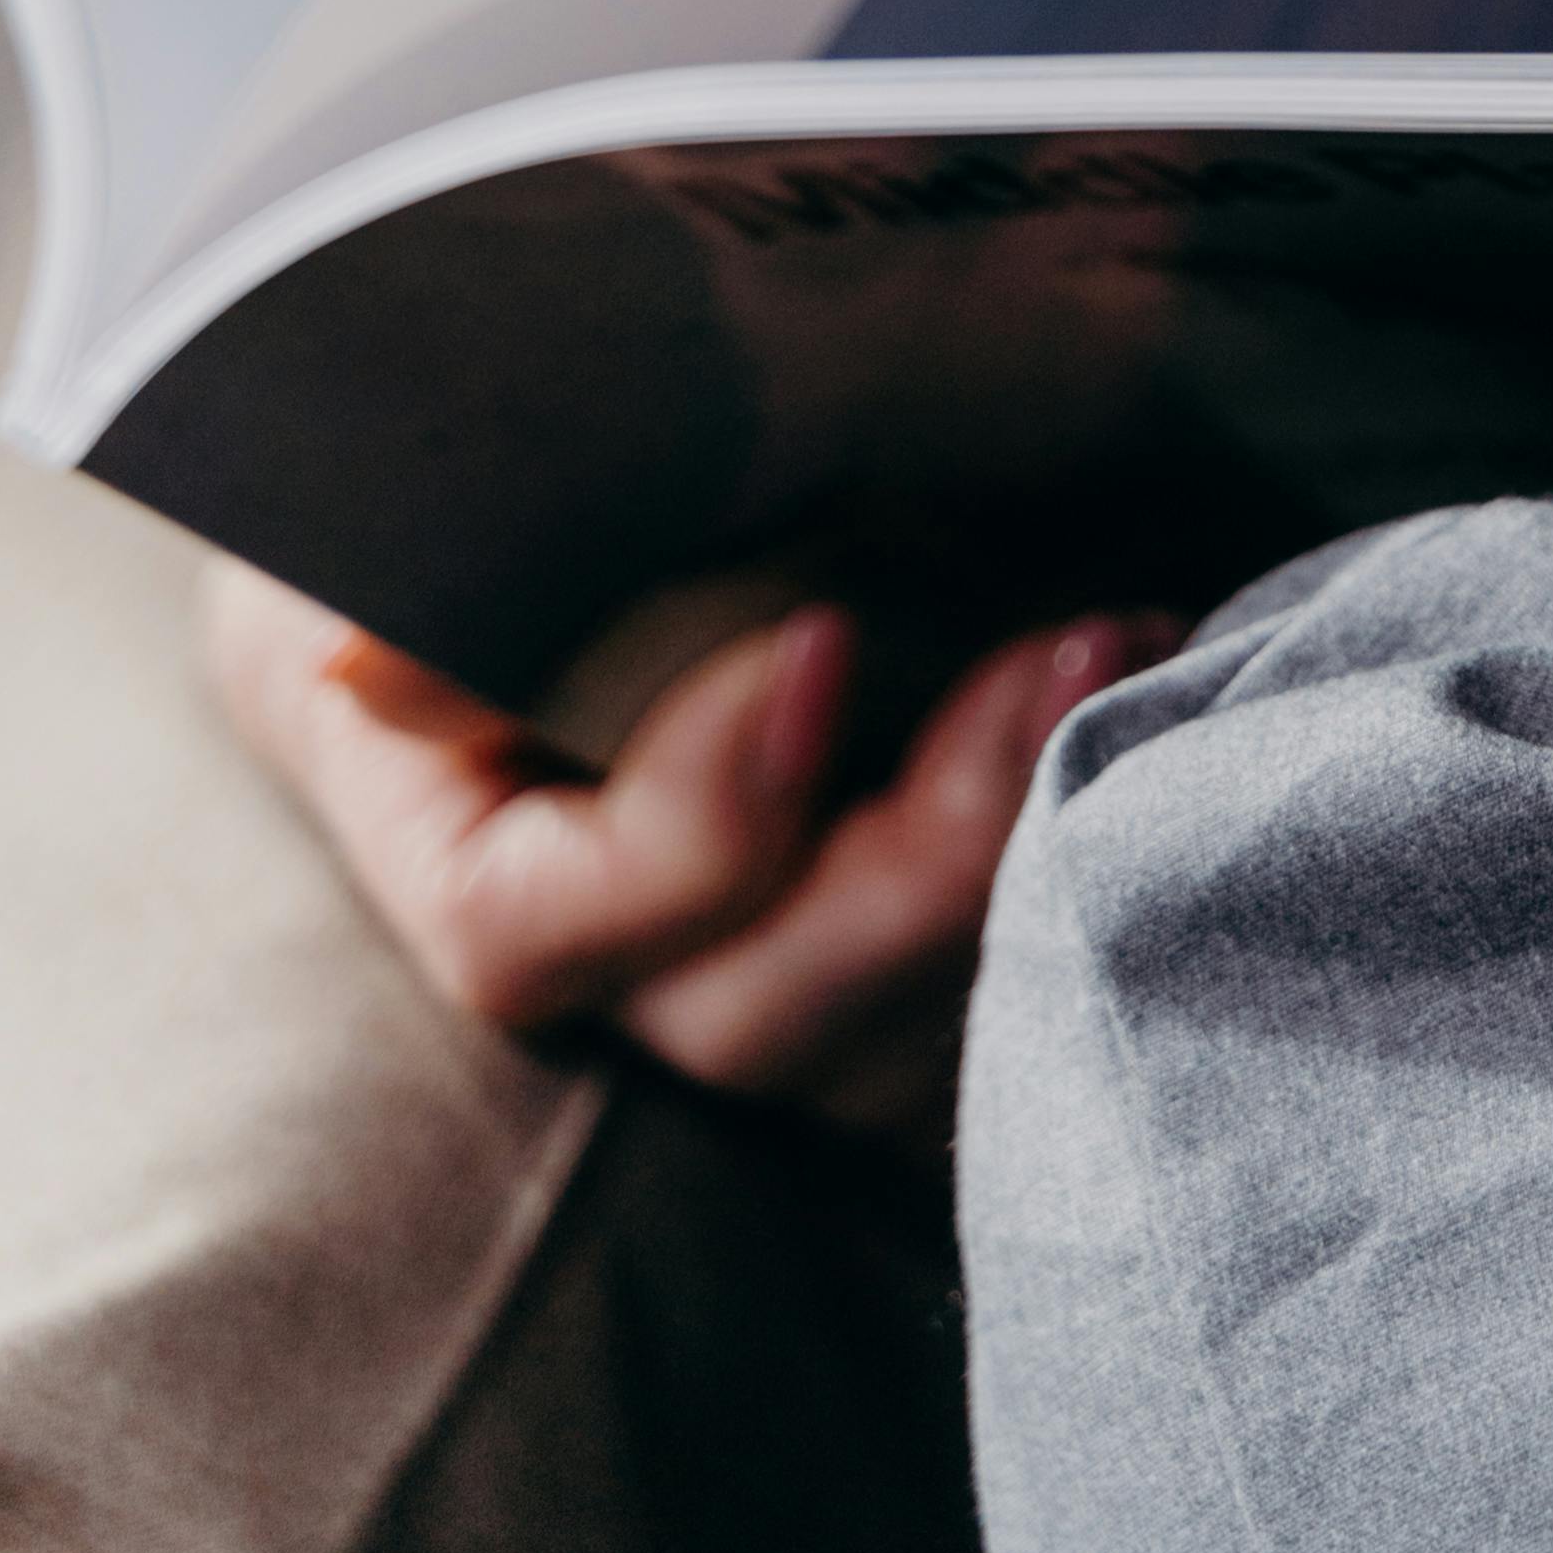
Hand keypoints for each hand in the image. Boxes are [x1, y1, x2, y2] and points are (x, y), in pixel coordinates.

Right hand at [198, 572, 1172, 1142]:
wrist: (570, 535)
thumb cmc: (488, 520)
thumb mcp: (427, 523)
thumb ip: (433, 582)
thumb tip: (369, 670)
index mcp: (481, 878)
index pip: (544, 931)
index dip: (697, 810)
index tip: (822, 638)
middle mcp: (635, 978)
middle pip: (758, 1016)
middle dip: (924, 858)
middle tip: (1061, 656)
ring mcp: (790, 984)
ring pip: (904, 1032)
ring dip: (1036, 861)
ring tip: (1147, 655)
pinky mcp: (917, 956)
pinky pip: (1001, 981)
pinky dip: (1093, 861)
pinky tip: (1182, 691)